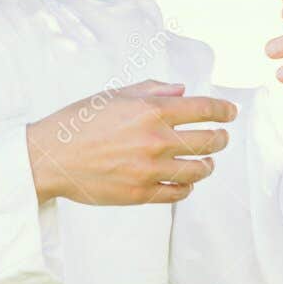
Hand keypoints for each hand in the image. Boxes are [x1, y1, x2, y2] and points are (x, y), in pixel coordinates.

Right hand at [25, 79, 234, 205]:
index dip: (223, 110)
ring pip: (198, 170)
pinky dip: (187, 186)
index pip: (203, 109)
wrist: (51, 157)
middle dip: (221, 138)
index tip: (231, 112)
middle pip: (208, 141)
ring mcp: (149, 169)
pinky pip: (178, 193)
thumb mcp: (114, 95)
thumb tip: (183, 91)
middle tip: (221, 137)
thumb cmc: (79, 122)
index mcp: (150, 111)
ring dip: (208, 164)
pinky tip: (184, 180)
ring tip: (206, 161)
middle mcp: (155, 140)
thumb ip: (152, 90)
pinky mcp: (141, 193)